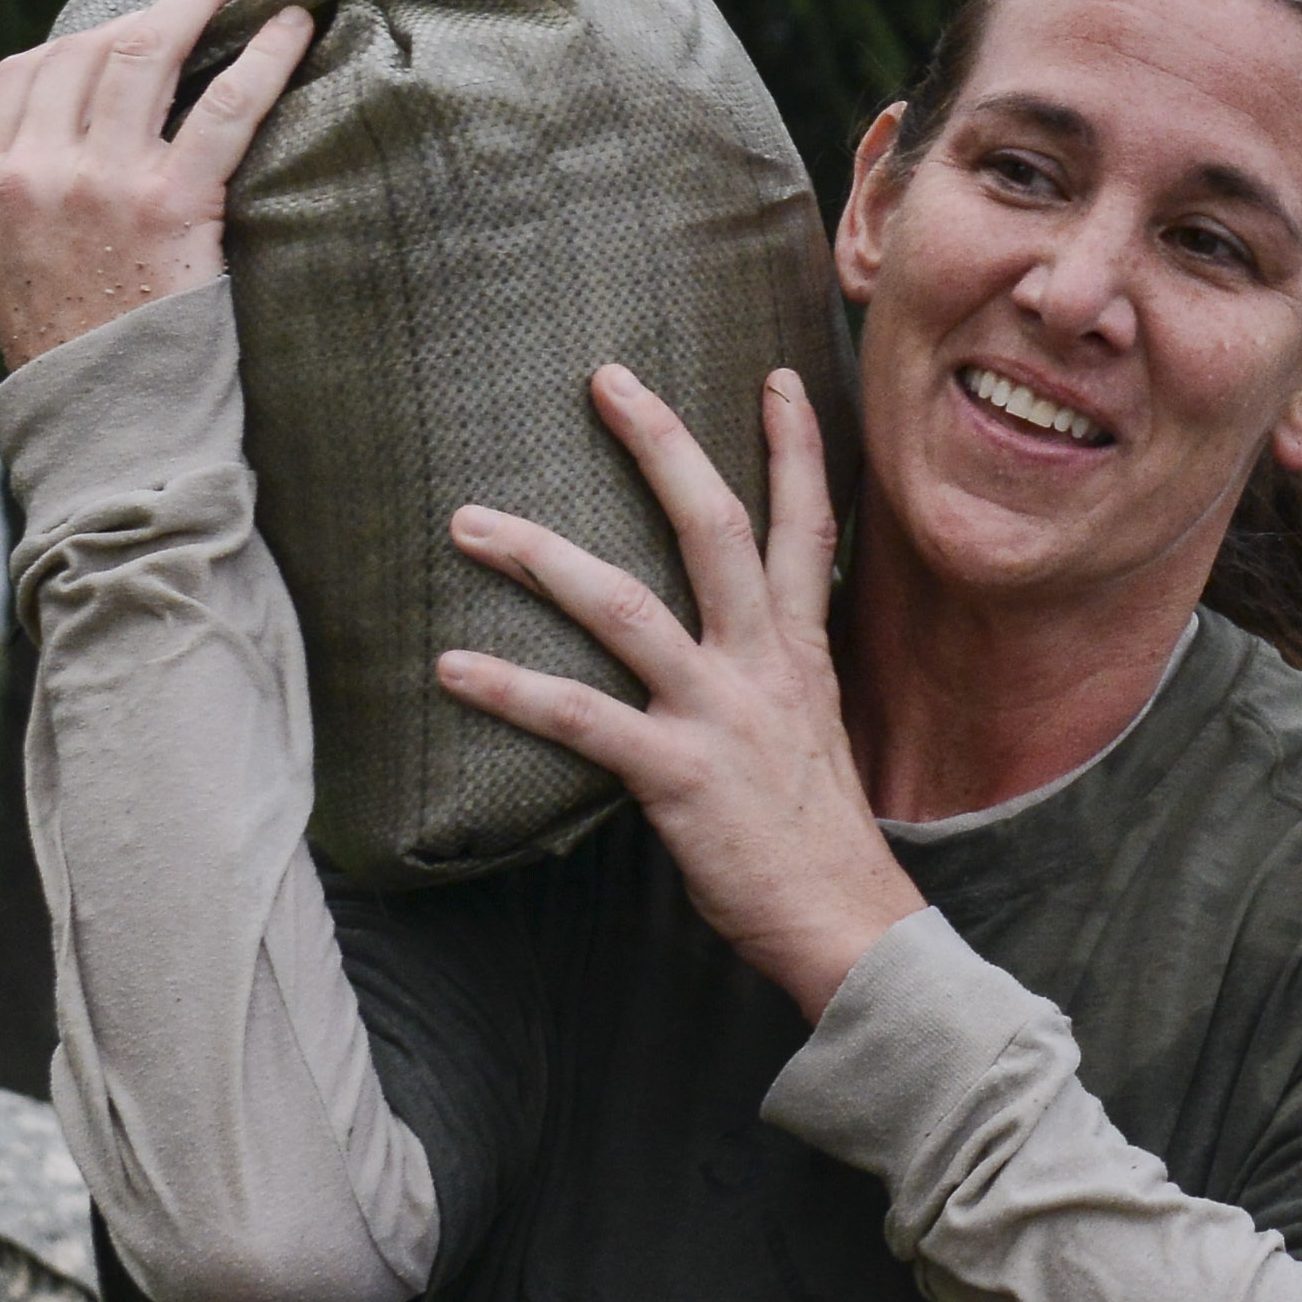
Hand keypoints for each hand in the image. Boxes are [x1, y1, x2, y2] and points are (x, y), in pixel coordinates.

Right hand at [0, 0, 314, 368]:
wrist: (107, 433)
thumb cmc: (78, 362)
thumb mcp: (15, 275)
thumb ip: (32, 204)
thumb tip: (78, 147)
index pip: (21, 74)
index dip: (81, 37)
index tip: (130, 22)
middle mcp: (32, 173)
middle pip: (90, 49)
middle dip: (159, 1)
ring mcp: (98, 184)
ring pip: (149, 55)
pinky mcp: (169, 206)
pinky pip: (221, 107)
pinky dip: (262, 57)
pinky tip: (294, 26)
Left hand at [436, 366, 921, 1014]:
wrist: (849, 924)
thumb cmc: (817, 839)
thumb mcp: (812, 733)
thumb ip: (770, 677)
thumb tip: (725, 652)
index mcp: (800, 652)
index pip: (808, 527)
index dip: (794, 450)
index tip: (777, 377)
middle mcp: (764, 665)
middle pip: (714, 528)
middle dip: (661, 446)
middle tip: (607, 380)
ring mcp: (721, 715)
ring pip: (625, 608)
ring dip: (542, 557)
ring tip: (472, 521)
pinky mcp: (678, 775)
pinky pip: (582, 719)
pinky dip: (512, 690)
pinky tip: (452, 669)